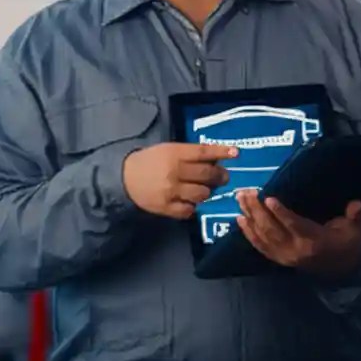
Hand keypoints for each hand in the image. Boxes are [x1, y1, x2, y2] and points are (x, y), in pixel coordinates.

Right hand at [122, 143, 237, 218]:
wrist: (124, 178)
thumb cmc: (150, 161)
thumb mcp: (168, 150)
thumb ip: (189, 154)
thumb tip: (216, 160)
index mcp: (174, 154)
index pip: (203, 152)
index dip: (221, 152)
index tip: (236, 153)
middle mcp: (175, 172)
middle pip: (207, 175)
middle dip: (221, 177)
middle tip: (224, 177)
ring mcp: (171, 191)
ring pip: (202, 194)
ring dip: (208, 192)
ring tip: (204, 189)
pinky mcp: (167, 207)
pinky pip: (190, 210)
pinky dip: (193, 206)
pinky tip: (190, 201)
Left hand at [236, 190, 360, 279]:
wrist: (342, 270)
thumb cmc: (348, 245)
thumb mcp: (356, 230)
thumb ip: (355, 216)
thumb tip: (356, 204)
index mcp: (314, 241)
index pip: (294, 225)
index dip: (281, 213)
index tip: (268, 198)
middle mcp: (295, 250)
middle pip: (272, 229)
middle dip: (257, 210)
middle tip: (246, 192)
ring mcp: (285, 256)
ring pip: (263, 236)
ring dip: (250, 218)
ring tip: (241, 199)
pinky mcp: (279, 259)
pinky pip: (260, 246)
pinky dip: (248, 233)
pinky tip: (240, 220)